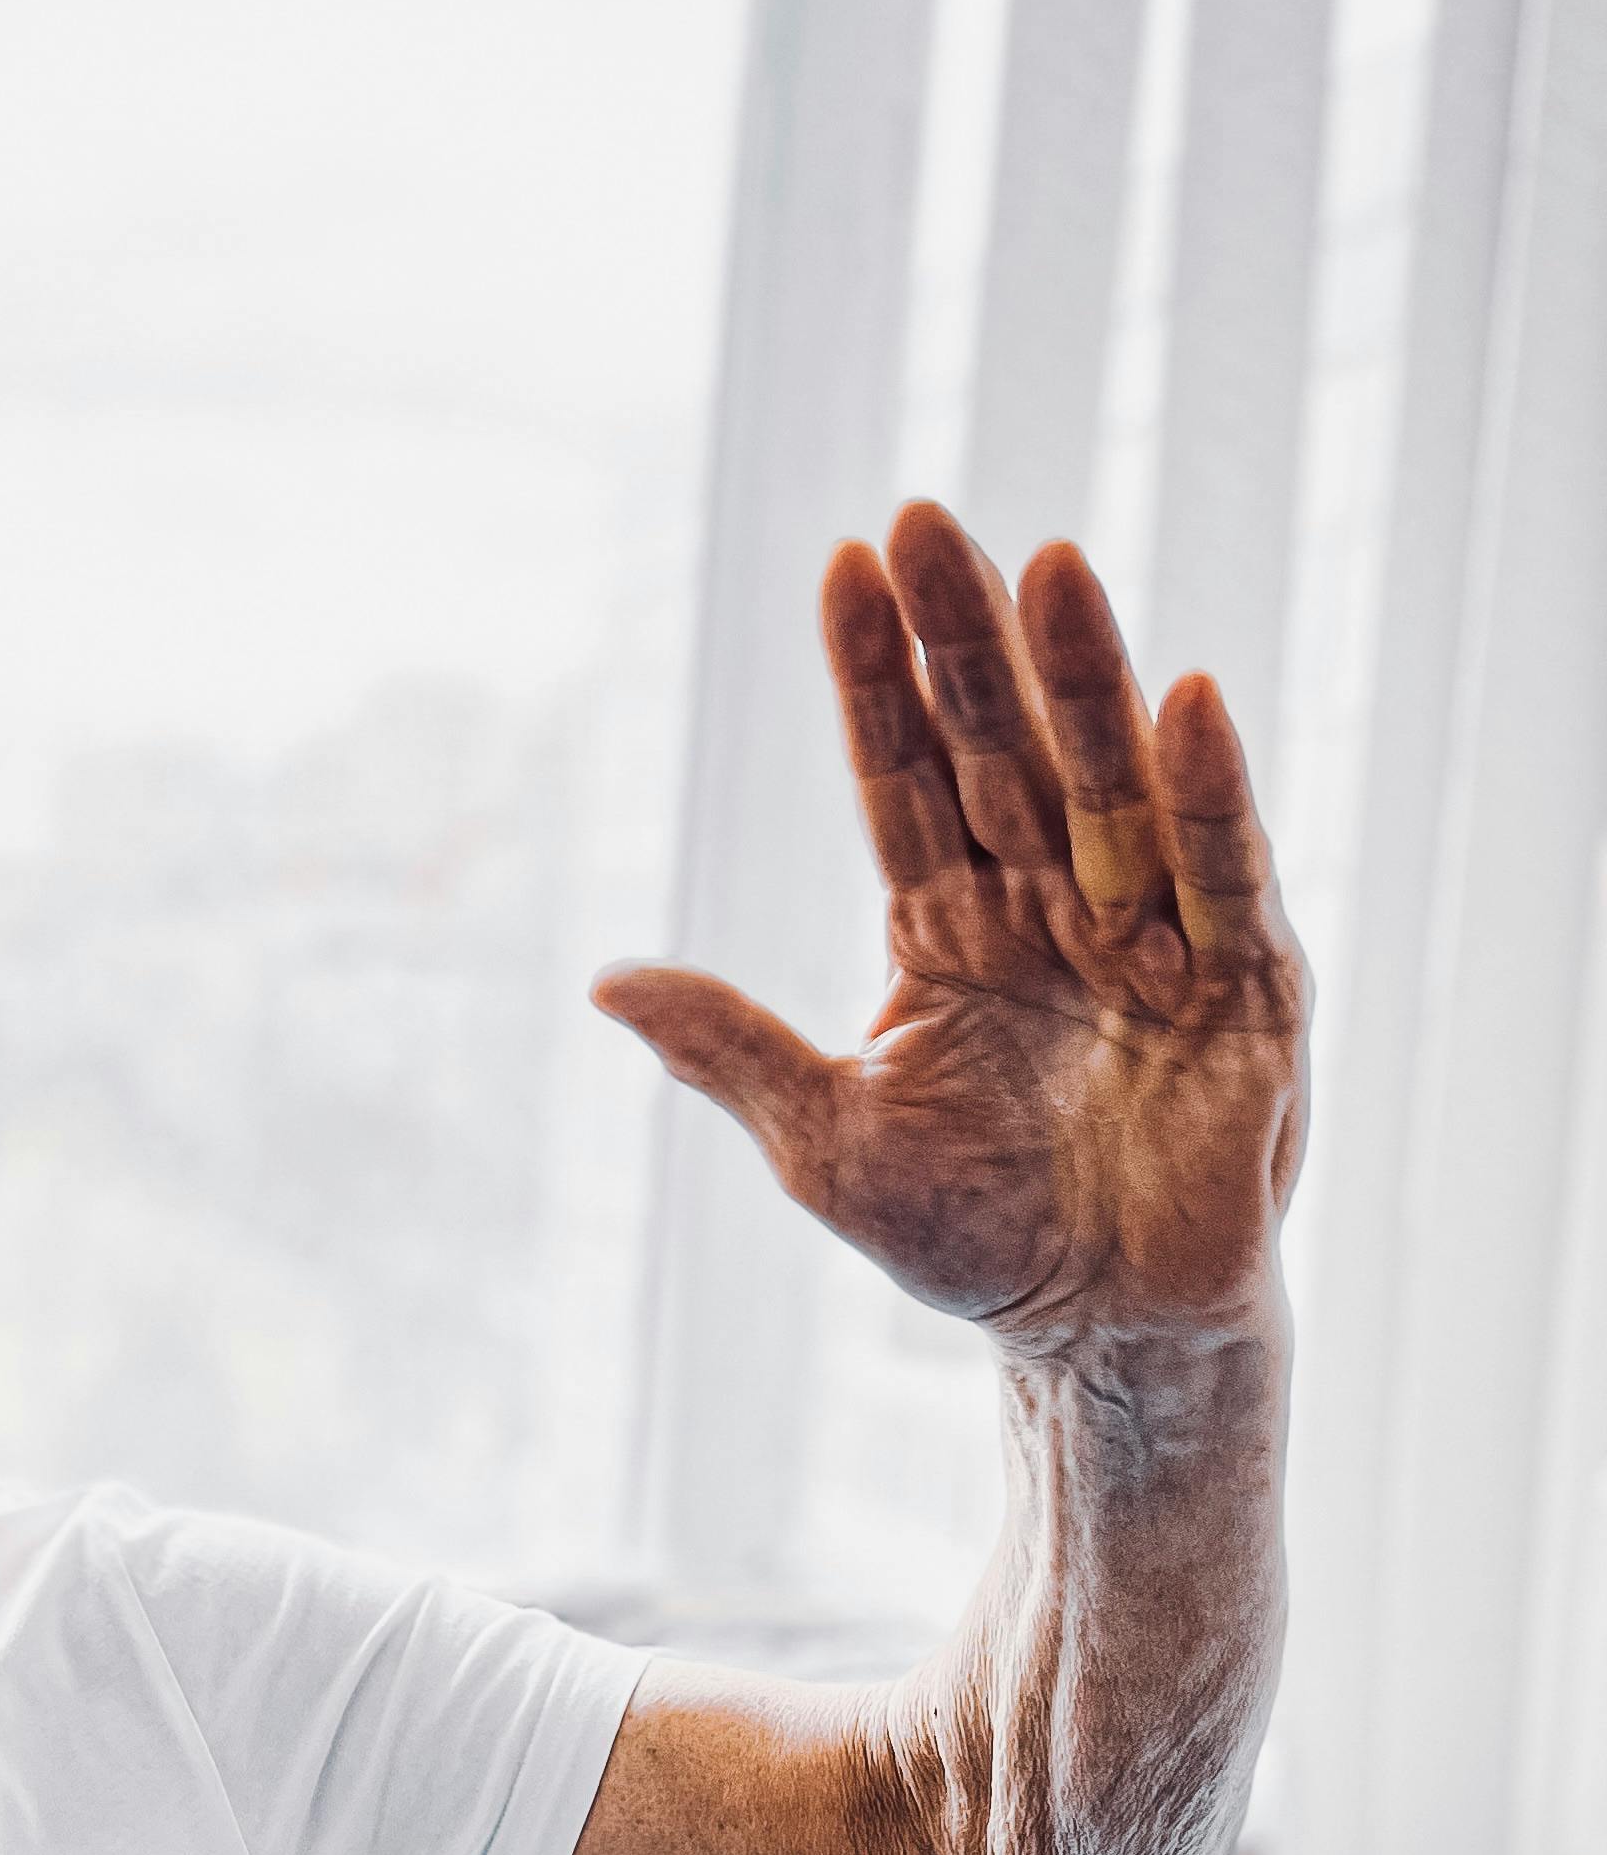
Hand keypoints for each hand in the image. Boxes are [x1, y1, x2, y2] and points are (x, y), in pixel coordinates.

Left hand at [596, 501, 1308, 1351]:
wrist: (1097, 1335)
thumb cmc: (969, 1240)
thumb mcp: (826, 1145)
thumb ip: (730, 1052)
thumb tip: (606, 980)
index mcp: (951, 930)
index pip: (902, 778)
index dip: (876, 680)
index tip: (843, 566)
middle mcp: (1054, 907)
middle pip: (1000, 750)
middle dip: (965, 641)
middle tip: (927, 519)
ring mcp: (1153, 937)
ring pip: (1108, 782)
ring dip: (1081, 678)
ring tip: (1049, 564)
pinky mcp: (1248, 987)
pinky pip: (1223, 873)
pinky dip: (1205, 792)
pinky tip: (1181, 699)